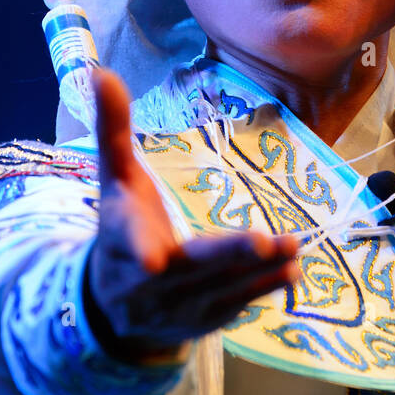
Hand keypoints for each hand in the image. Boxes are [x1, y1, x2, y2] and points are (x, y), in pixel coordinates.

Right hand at [83, 67, 299, 364]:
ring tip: (293, 248)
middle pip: (188, 268)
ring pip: (218, 289)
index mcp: (120, 238)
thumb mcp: (115, 178)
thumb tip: (100, 71)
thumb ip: (112, 129)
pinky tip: (291, 272)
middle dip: (225, 256)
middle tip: (263, 241)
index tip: (154, 260)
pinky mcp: (200, 323)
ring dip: (256, 271)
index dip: (140, 248)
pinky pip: (232, 308)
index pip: (128, 241)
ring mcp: (175, 307)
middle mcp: (145, 280)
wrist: (112, 308)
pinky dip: (261, 292)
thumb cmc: (122, 228)